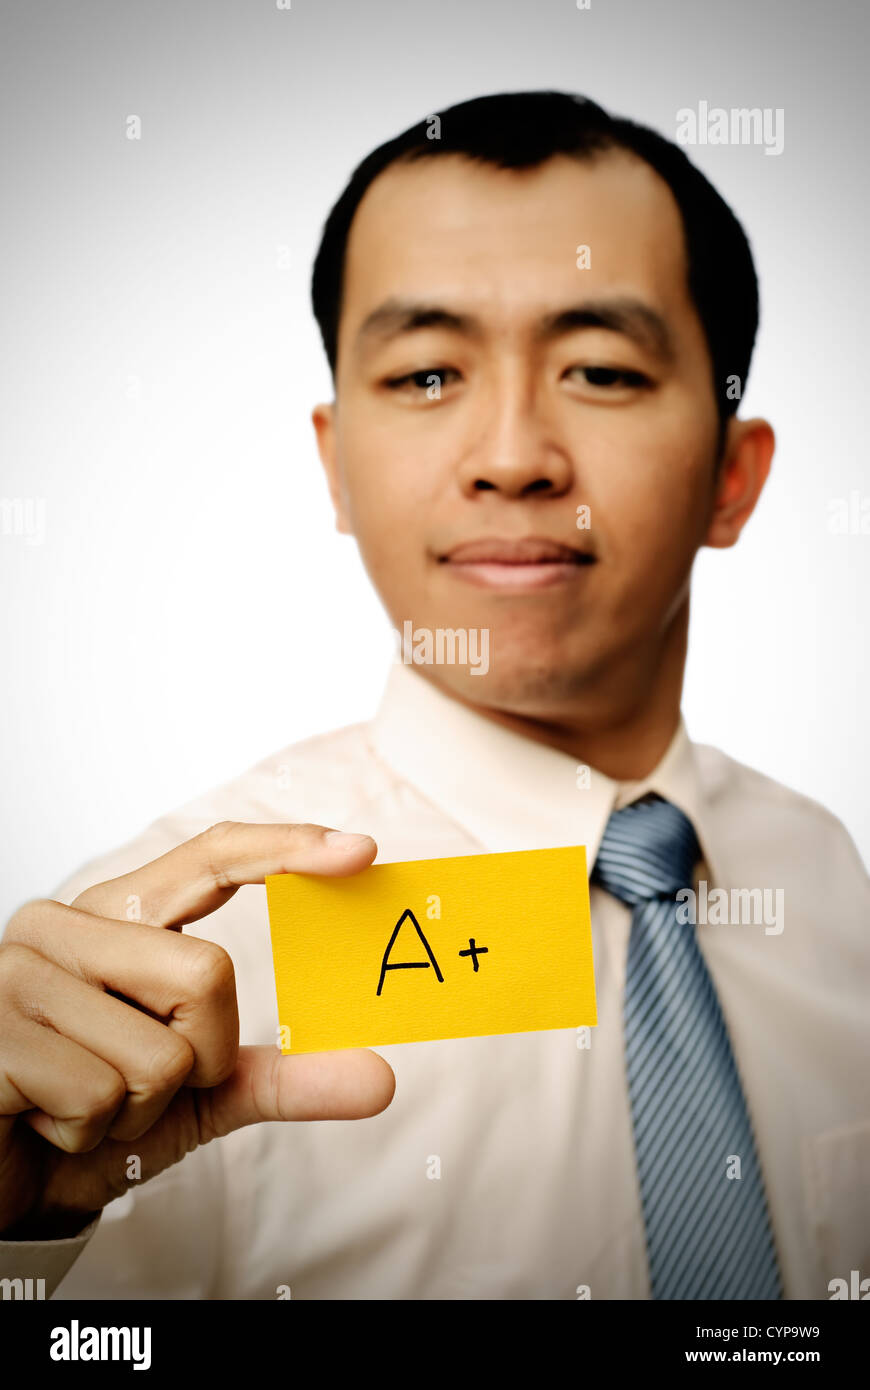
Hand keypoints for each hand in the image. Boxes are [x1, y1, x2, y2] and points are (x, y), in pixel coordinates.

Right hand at [0, 822, 393, 1236]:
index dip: (284, 849)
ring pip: (162, 1050)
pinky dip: (92, 1132)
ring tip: (85, 1106)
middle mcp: (62, 928)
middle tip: (144, 1086)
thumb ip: (284, 1077)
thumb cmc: (98, 1118)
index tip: (361, 850)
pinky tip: (47, 1122)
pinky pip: (100, 1094)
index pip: (208, 858)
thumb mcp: (202, 1096)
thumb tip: (381, 1078)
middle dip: (202, 1058)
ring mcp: (18, 977)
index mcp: (115, 917)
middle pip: (209, 973)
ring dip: (142, 1107)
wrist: (8, 1188)